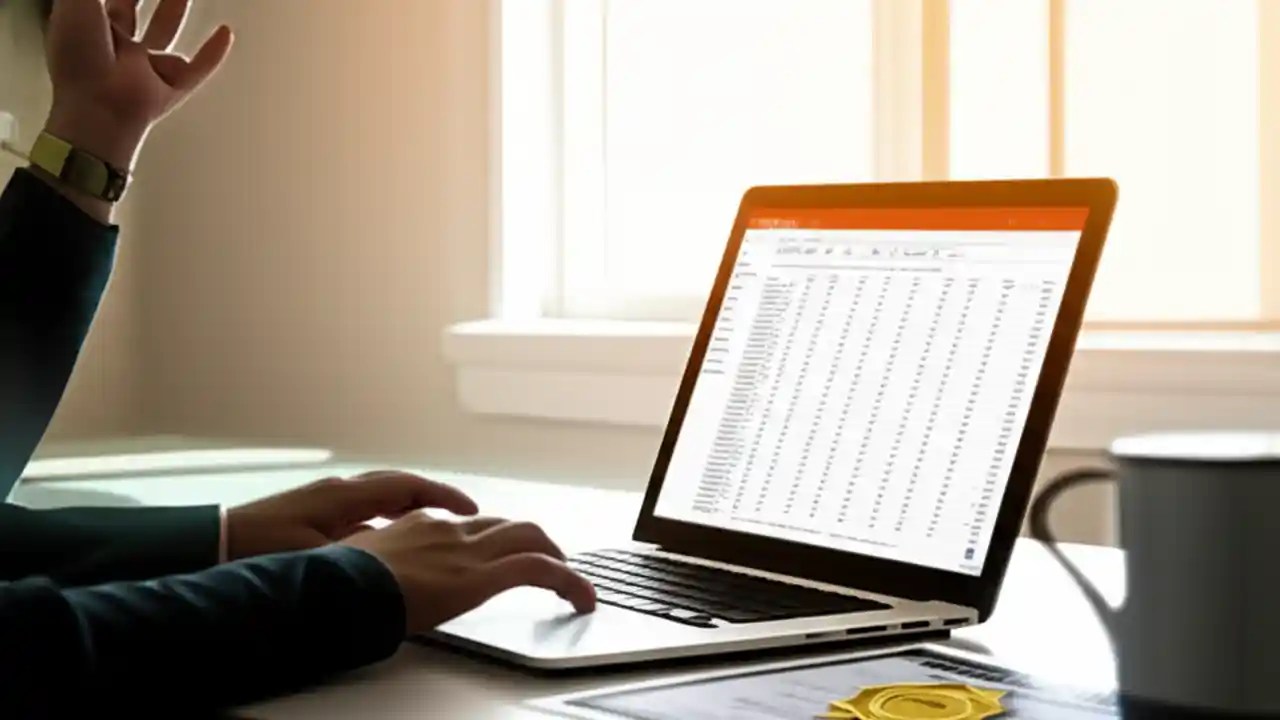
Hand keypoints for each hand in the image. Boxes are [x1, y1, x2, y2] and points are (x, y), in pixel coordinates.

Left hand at [44, 0, 233, 168]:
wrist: (99, 106)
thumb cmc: (80, 57)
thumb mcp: (78, 3)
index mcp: (92, 31)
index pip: (109, 2)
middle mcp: (118, 49)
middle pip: (135, 13)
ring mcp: (146, 70)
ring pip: (165, 35)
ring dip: (175, 11)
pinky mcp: (171, 89)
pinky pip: (197, 69)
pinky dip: (213, 53)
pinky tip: (226, 33)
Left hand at [224, 471, 479, 560]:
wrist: (210, 546)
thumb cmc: (258, 552)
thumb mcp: (315, 558)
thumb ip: (358, 553)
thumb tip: (395, 554)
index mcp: (343, 496)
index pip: (407, 486)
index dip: (443, 496)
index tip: (471, 509)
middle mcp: (338, 491)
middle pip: (398, 487)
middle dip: (434, 498)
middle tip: (463, 515)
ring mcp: (325, 501)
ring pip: (381, 499)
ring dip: (411, 509)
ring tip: (436, 529)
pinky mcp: (312, 514)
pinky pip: (363, 511)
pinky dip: (386, 520)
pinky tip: (391, 542)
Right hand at [343, 513, 596, 632]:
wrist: (334, 589)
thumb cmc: (336, 585)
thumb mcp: (360, 570)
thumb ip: (382, 569)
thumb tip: (380, 583)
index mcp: (419, 525)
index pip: (470, 524)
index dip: (494, 537)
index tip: (501, 551)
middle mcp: (449, 529)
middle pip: (508, 524)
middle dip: (534, 540)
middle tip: (549, 562)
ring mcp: (466, 550)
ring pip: (530, 537)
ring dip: (556, 557)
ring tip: (571, 582)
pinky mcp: (480, 576)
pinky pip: (539, 569)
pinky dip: (568, 581)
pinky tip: (580, 598)